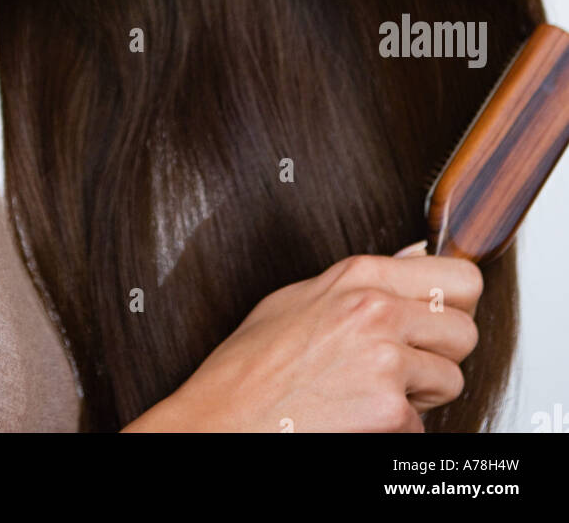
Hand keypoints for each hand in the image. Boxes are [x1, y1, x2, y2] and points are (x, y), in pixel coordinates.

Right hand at [121, 248, 482, 432]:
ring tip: (369, 393)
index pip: (458, 276)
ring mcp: (384, 359)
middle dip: (440, 354)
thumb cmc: (249, 368)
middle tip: (401, 365)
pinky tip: (354, 418)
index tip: (437, 318)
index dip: (453, 304)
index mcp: (357, 276)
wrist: (222, 422)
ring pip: (451, 379)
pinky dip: (396, 430)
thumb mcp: (298, 300)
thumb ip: (364, 279)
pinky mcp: (388, 410)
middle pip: (465, 330)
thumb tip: (416, 257)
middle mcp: (375, 309)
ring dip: (421, 396)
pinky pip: (422, 426)